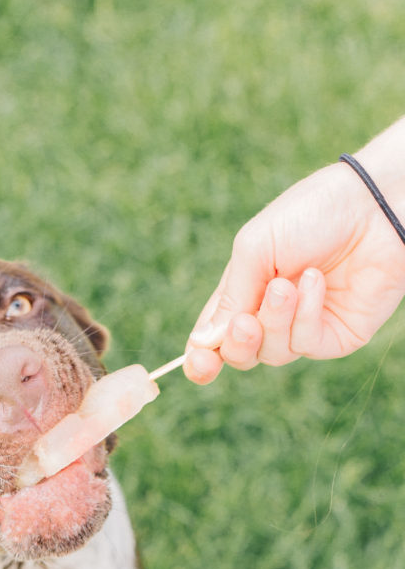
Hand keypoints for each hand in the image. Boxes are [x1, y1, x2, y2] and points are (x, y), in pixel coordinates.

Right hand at [184, 123, 404, 383]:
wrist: (373, 206)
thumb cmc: (312, 213)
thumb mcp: (256, 248)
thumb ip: (229, 297)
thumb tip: (200, 344)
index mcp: (245, 292)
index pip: (214, 337)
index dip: (201, 357)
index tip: (196, 362)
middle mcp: (272, 316)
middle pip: (240, 355)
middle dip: (238, 344)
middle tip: (245, 322)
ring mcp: (304, 328)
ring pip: (272, 353)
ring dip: (275, 320)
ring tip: (287, 284)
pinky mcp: (335, 335)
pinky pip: (306, 344)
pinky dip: (305, 315)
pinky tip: (315, 281)